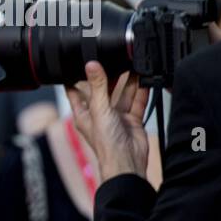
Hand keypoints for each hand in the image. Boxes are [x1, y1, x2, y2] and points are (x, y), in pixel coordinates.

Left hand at [65, 62, 148, 180]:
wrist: (127, 161)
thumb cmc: (105, 144)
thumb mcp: (99, 110)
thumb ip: (98, 87)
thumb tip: (91, 66)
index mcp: (83, 113)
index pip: (75, 91)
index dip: (75, 78)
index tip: (78, 63)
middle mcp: (99, 114)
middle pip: (103, 90)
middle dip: (109, 76)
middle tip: (114, 59)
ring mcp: (116, 117)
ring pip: (122, 94)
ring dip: (128, 82)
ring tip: (132, 64)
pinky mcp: (132, 120)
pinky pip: (137, 102)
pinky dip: (142, 91)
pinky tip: (145, 79)